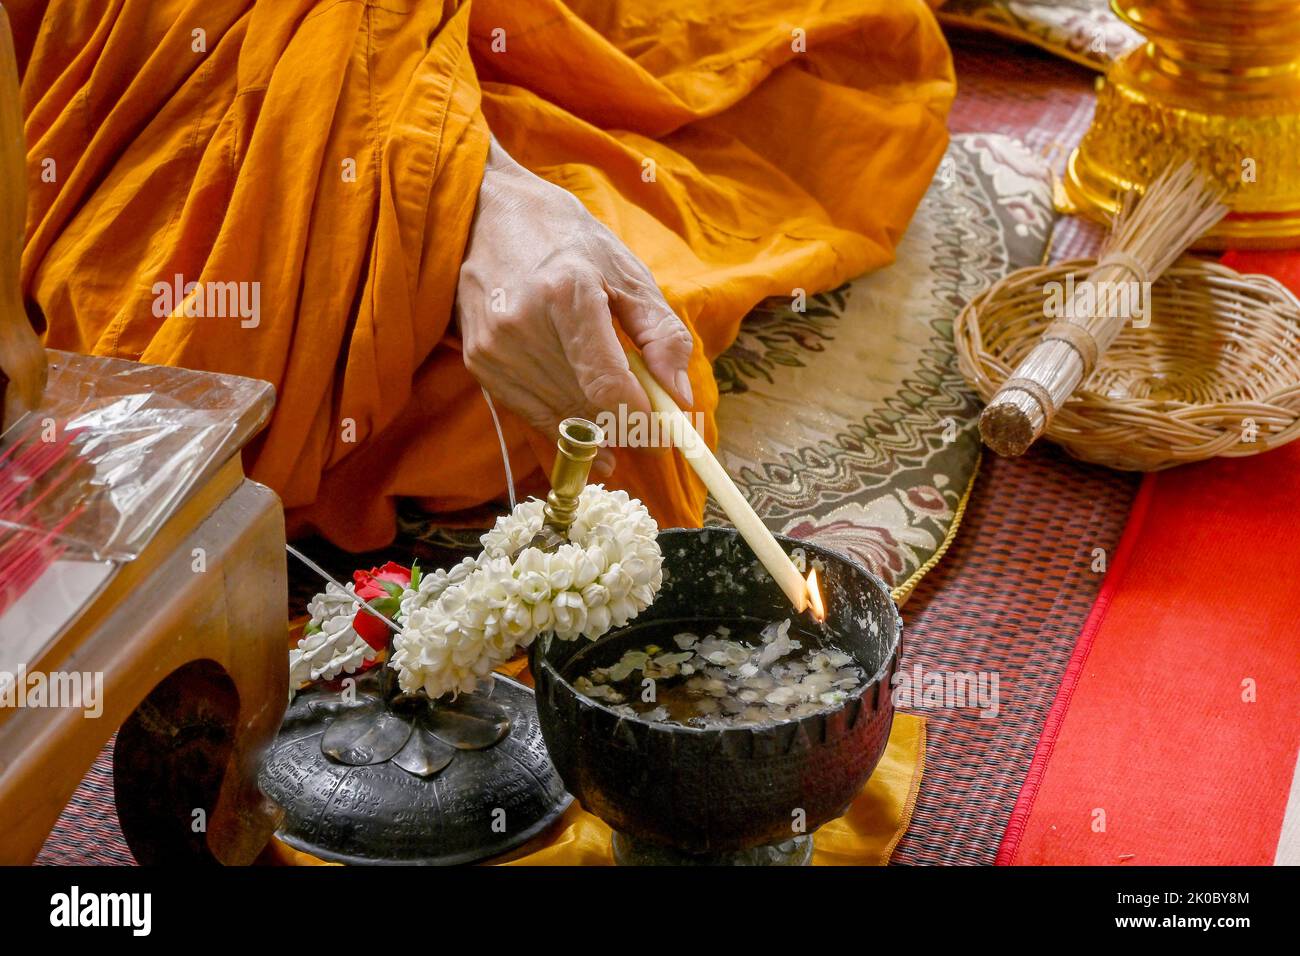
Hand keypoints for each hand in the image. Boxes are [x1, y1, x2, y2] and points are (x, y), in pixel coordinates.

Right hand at [455, 138, 693, 475]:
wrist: (488, 214)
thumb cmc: (568, 240)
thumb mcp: (627, 273)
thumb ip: (661, 334)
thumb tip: (680, 396)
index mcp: (567, 294)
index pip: (606, 382)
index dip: (640, 418)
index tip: (665, 437)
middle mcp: (524, 325)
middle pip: (585, 404)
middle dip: (626, 429)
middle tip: (654, 439)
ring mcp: (496, 347)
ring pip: (560, 416)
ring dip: (597, 432)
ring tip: (624, 430)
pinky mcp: (480, 362)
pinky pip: (531, 413)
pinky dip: (564, 426)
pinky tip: (590, 433)